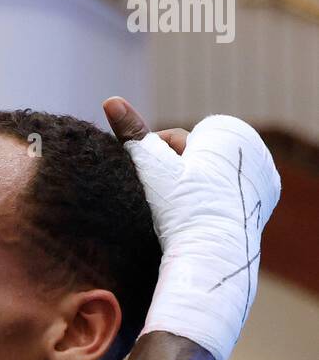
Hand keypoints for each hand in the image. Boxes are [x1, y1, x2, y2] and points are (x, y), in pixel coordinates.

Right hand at [101, 97, 280, 359]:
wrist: (212, 260)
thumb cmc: (184, 210)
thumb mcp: (154, 167)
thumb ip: (132, 134)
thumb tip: (110, 99)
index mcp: (226, 139)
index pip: (175, 141)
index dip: (154, 160)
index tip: (148, 182)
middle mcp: (241, 160)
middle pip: (188, 162)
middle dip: (170, 177)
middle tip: (161, 203)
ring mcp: (247, 189)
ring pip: (198, 184)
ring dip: (182, 194)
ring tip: (174, 217)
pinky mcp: (246, 215)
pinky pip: (211, 205)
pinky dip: (197, 212)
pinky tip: (188, 228)